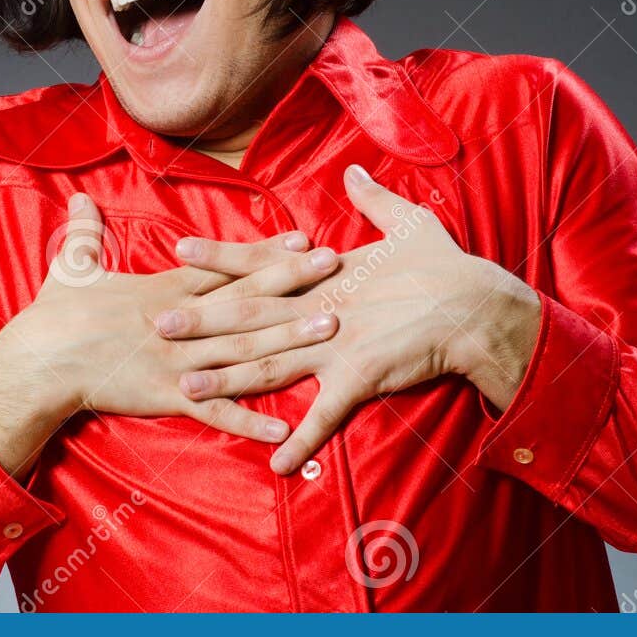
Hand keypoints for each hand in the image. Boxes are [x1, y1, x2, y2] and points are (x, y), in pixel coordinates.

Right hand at [0, 192, 342, 475]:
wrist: (37, 363)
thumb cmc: (53, 317)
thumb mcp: (71, 268)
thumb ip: (85, 233)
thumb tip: (80, 199)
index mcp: (163, 290)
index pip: (224, 267)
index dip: (265, 252)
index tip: (301, 237)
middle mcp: (179, 322)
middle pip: (245, 299)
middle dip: (293, 282)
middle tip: (336, 268)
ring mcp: (177, 361)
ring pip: (243, 349)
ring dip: (289, 339)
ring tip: (330, 329)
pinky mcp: (167, 397)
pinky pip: (215, 411)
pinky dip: (249, 420)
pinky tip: (285, 427)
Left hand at [168, 165, 541, 473]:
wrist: (481, 308)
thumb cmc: (447, 267)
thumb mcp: (407, 223)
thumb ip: (372, 200)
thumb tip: (354, 171)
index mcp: (326, 275)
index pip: (260, 263)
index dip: (217, 259)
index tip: (177, 249)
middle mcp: (321, 308)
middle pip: (249, 316)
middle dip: (201, 322)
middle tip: (155, 325)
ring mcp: (337, 344)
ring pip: (270, 364)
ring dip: (227, 379)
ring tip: (186, 391)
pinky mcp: (360, 378)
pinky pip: (324, 416)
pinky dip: (300, 439)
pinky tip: (275, 464)